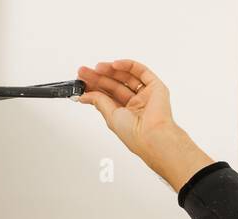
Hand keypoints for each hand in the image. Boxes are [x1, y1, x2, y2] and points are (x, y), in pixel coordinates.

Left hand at [75, 59, 213, 191]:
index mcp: (126, 114)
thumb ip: (99, 102)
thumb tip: (85, 95)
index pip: (108, 95)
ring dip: (111, 70)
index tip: (81, 81)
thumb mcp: (110, 116)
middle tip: (84, 72)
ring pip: (126, 76)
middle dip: (99, 77)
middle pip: (115, 84)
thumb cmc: (135, 134)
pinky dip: (127, 66)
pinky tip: (115, 65)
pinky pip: (141, 71)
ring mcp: (146, 94)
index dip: (94, 87)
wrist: (152, 135)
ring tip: (97, 67)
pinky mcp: (156, 87)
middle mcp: (136, 103)